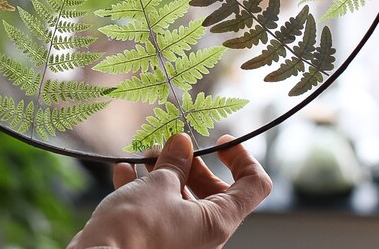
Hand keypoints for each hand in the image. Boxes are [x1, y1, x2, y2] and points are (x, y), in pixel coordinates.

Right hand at [68, 134, 272, 248]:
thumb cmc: (135, 225)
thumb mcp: (159, 184)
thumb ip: (176, 162)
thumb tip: (183, 143)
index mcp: (218, 222)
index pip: (254, 186)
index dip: (242, 158)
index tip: (220, 140)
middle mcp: (205, 235)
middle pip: (215, 190)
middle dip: (192, 162)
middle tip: (171, 145)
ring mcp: (181, 239)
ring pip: (183, 198)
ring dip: (165, 172)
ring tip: (145, 155)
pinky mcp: (157, 240)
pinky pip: (159, 210)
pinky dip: (145, 189)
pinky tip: (124, 171)